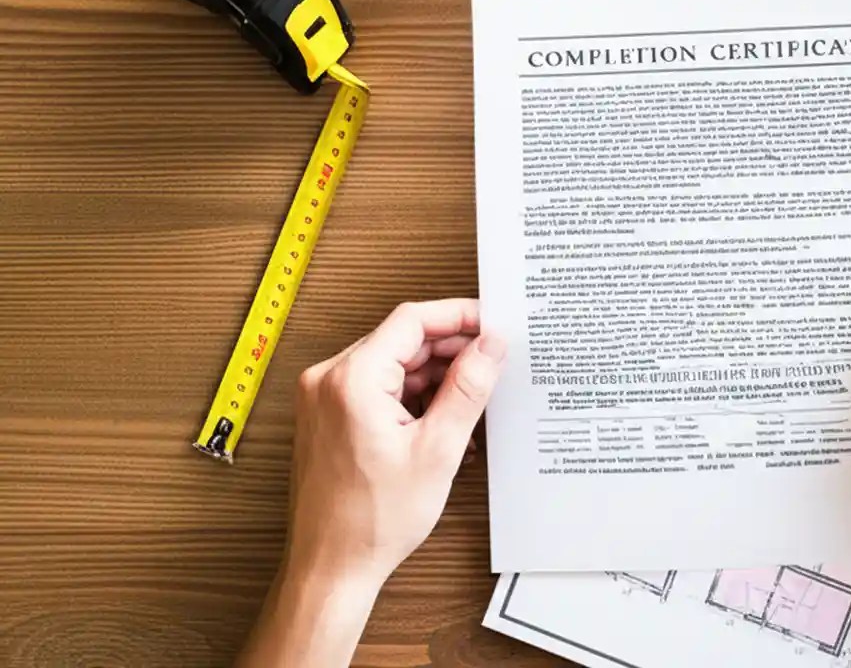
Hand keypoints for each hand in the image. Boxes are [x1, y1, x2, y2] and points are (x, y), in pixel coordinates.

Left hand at [286, 299, 506, 587]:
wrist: (331, 567)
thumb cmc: (371, 521)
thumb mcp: (437, 449)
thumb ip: (468, 389)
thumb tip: (491, 346)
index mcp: (351, 379)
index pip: (412, 321)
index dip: (459, 316)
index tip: (491, 321)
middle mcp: (329, 380)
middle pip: (402, 340)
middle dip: (451, 350)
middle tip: (493, 363)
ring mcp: (324, 398)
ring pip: (392, 364)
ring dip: (434, 377)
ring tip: (472, 402)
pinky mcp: (328, 416)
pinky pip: (377, 388)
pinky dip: (412, 397)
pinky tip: (443, 420)